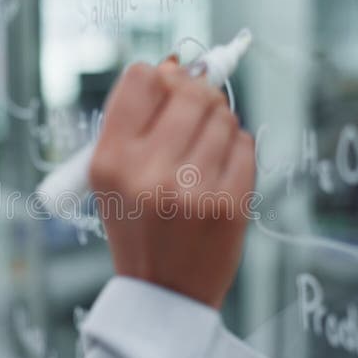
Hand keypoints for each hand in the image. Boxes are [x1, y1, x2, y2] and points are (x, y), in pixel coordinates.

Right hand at [89, 59, 256, 308]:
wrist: (163, 292)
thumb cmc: (138, 227)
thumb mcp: (111, 178)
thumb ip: (135, 122)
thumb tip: (175, 65)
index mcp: (111, 161)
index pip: (141, 79)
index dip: (159, 77)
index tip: (167, 88)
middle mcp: (150, 173)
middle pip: (189, 90)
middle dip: (197, 94)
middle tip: (195, 113)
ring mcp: (193, 189)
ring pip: (223, 115)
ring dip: (218, 123)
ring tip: (203, 152)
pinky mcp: (230, 203)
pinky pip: (246, 144)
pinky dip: (236, 148)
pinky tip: (219, 170)